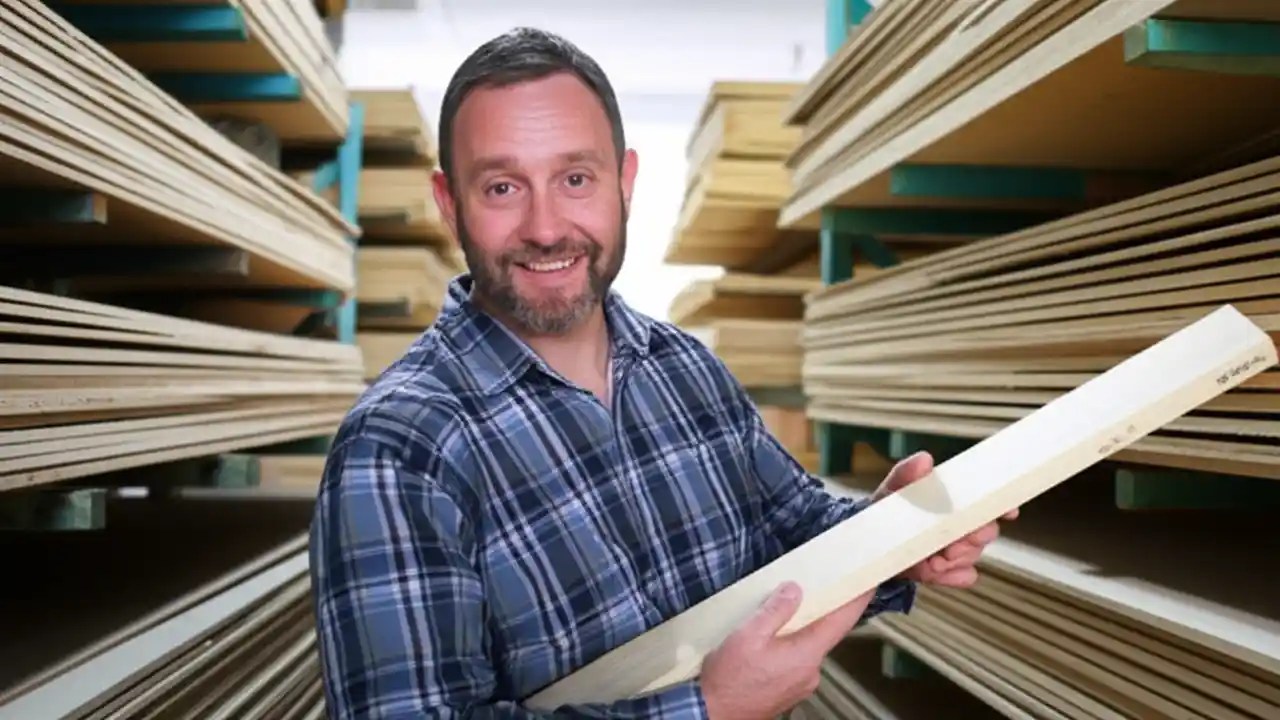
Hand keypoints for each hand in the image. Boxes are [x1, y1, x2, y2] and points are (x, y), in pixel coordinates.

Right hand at [700, 582, 870, 719]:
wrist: (711, 713)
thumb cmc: (728, 679)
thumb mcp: (748, 635)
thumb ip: (775, 611)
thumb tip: (794, 591)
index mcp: (806, 654)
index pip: (841, 622)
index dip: (857, 600)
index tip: (868, 584)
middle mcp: (810, 671)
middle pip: (822, 632)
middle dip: (814, 612)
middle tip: (800, 593)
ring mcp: (800, 683)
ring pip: (805, 647)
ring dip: (794, 632)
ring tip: (769, 621)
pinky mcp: (788, 690)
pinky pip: (794, 660)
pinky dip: (786, 647)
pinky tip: (764, 644)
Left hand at [872, 451, 1017, 587]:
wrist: (871, 541)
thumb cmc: (888, 508)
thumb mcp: (893, 489)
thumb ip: (907, 473)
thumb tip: (925, 459)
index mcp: (956, 501)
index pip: (991, 502)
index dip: (1004, 506)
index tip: (1009, 511)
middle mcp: (963, 525)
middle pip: (987, 532)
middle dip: (973, 539)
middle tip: (951, 544)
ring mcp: (957, 550)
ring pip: (973, 556)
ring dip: (956, 559)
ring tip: (932, 560)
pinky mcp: (948, 572)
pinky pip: (964, 577)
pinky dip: (952, 576)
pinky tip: (936, 571)